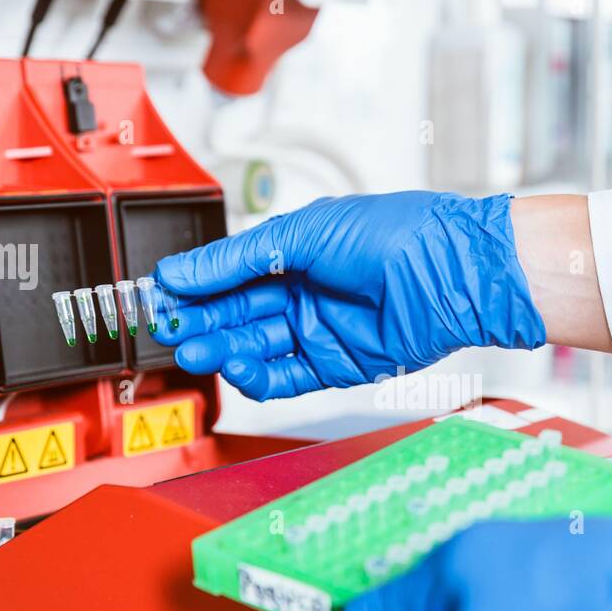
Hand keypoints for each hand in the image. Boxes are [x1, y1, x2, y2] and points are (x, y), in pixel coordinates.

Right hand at [152, 192, 545, 399]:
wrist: (450, 271)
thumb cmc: (395, 234)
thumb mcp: (302, 233)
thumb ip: (239, 257)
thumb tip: (183, 269)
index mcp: (296, 253)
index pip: (231, 275)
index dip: (195, 286)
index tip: (161, 295)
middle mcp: (306, 292)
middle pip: (238, 315)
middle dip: (201, 323)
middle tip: (169, 329)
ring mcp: (321, 330)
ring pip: (257, 348)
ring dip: (222, 351)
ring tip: (195, 350)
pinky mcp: (339, 365)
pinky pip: (287, 377)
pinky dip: (258, 376)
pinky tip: (237, 367)